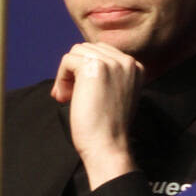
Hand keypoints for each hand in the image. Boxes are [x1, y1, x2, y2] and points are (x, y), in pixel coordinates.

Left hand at [50, 42, 144, 188]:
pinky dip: (61, 78)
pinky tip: (64, 97)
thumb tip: (76, 62)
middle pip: (88, 49)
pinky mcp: (95, 67)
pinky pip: (67, 61)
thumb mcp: (115, 95)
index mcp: (135, 67)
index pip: (102, 52)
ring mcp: (112, 62)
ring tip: (66, 97)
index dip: (84, 70)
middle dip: (74, 71)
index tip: (78, 93)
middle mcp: (127, 61)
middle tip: (68, 95)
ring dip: (66, 75)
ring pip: (76, 53)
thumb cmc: (107, 128)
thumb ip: (106, 76)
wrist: (108, 145)